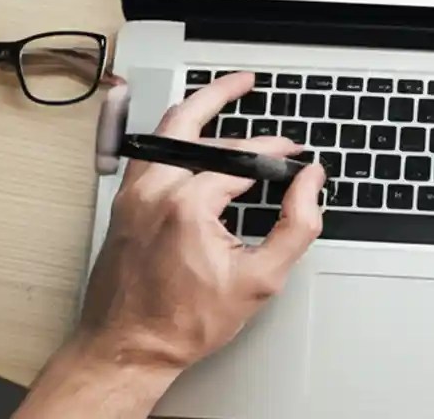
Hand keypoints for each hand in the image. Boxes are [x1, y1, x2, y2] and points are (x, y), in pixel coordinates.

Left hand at [15, 73, 324, 417]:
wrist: (129, 347)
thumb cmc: (183, 322)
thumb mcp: (261, 280)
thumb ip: (297, 224)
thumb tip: (310, 184)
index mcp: (189, 204)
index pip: (244, 158)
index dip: (277, 153)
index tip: (297, 158)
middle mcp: (155, 190)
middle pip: (197, 125)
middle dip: (231, 104)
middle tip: (250, 85)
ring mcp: (133, 194)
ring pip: (164, 129)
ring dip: (195, 106)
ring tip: (219, 91)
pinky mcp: (123, 203)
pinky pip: (148, 150)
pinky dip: (170, 133)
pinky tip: (186, 130)